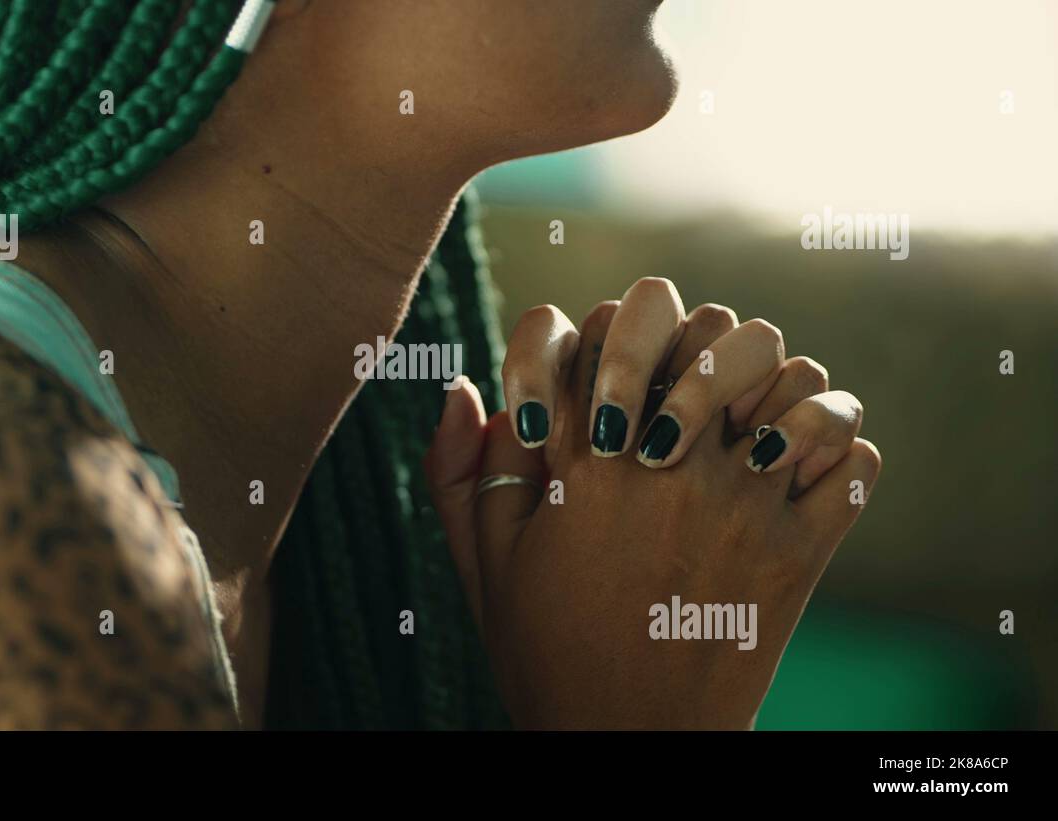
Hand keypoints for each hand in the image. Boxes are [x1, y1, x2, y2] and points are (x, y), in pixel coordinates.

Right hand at [425, 278, 879, 727]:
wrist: (629, 743)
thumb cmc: (547, 650)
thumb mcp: (486, 562)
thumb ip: (458, 469)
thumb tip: (463, 387)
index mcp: (585, 461)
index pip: (604, 328)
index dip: (604, 340)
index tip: (602, 388)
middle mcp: (670, 466)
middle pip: (709, 326)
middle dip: (693, 343)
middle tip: (680, 389)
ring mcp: (744, 503)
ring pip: (793, 373)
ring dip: (771, 386)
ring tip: (743, 424)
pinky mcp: (801, 548)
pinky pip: (851, 453)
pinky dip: (833, 447)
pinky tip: (793, 468)